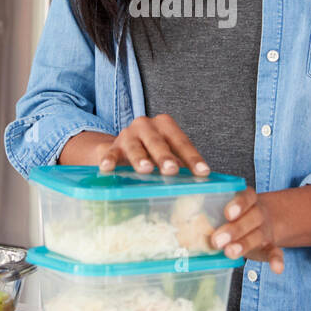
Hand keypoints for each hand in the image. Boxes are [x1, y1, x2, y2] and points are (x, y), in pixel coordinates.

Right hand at [91, 114, 209, 175]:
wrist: (124, 146)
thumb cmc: (154, 152)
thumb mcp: (168, 154)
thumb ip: (181, 165)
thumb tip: (201, 185)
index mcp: (166, 125)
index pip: (182, 142)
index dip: (193, 158)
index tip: (203, 173)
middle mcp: (147, 125)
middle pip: (158, 142)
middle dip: (165, 157)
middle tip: (172, 170)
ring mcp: (129, 135)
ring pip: (135, 147)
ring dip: (140, 158)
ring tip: (145, 169)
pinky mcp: (114, 146)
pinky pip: (110, 153)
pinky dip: (109, 160)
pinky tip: (107, 168)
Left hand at [211, 188, 284, 273]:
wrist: (263, 220)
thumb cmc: (236, 216)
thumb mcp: (228, 208)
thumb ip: (212, 212)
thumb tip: (185, 220)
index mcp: (248, 199)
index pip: (245, 197)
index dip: (238, 205)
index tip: (227, 214)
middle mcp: (258, 213)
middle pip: (251, 218)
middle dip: (234, 230)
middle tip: (216, 240)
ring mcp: (265, 230)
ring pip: (258, 235)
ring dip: (244, 244)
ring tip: (230, 253)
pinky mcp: (270, 246)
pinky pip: (276, 252)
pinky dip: (277, 260)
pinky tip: (277, 268)